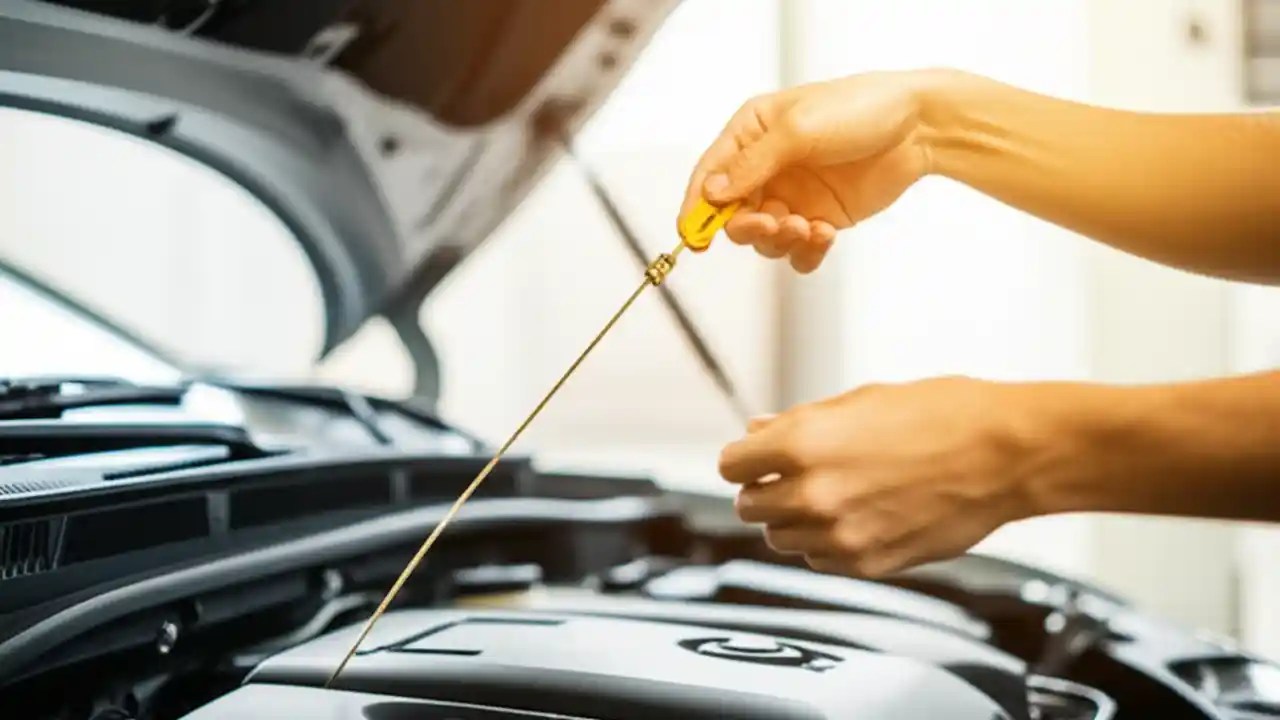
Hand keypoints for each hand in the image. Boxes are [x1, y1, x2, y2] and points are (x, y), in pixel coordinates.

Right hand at [680, 70, 945, 272]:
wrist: (918, 128)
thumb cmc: (860, 109)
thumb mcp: (798, 130)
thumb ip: (752, 164)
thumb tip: (712, 192)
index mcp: (752, 134)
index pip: (710, 174)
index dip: (696, 207)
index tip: (692, 237)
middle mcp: (766, 168)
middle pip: (733, 214)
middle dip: (747, 227)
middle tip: (769, 226)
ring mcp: (793, 195)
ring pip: (764, 238)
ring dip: (778, 240)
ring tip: (805, 227)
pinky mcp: (819, 218)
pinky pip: (797, 251)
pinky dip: (806, 251)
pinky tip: (825, 233)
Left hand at [719, 377, 1055, 577]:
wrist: (1005, 455)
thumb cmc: (942, 415)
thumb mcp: (861, 401)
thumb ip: (800, 423)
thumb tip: (757, 431)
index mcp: (803, 444)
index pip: (732, 466)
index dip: (744, 460)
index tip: (756, 459)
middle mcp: (813, 494)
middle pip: (749, 507)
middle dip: (764, 491)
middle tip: (790, 478)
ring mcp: (840, 535)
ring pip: (781, 539)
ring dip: (793, 521)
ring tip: (830, 497)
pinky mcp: (868, 564)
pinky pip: (820, 561)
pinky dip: (826, 544)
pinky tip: (855, 518)